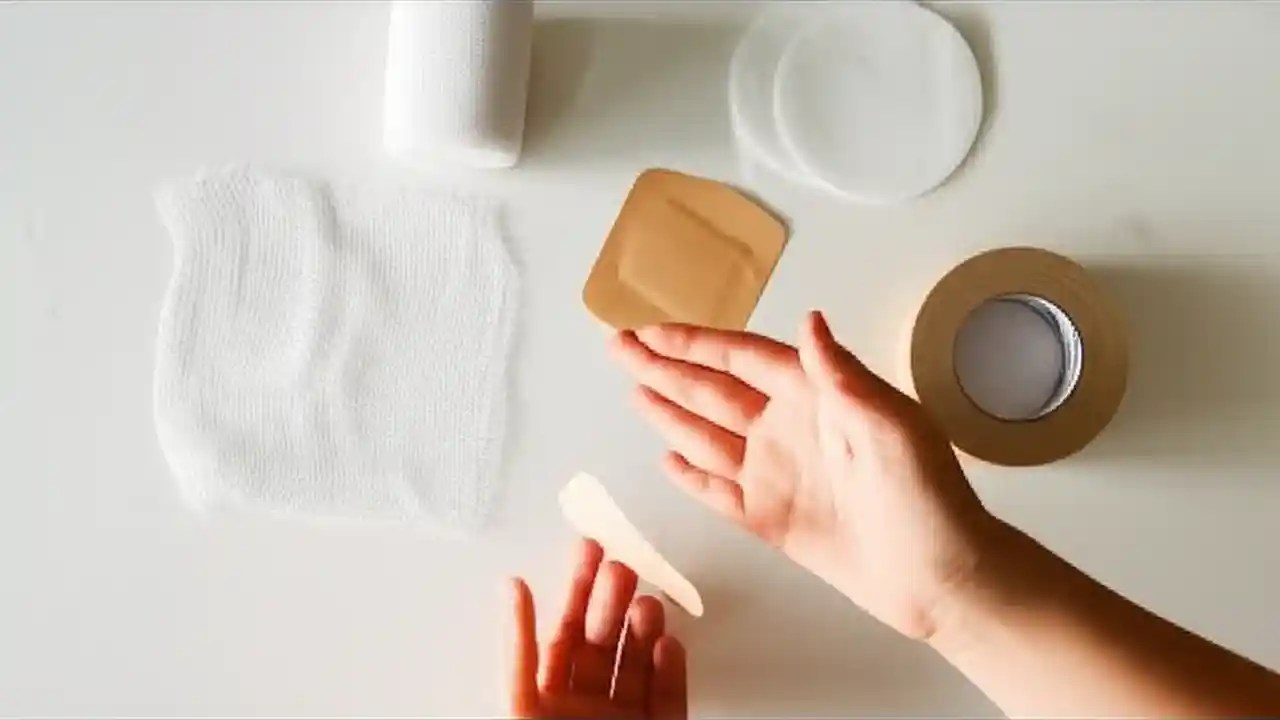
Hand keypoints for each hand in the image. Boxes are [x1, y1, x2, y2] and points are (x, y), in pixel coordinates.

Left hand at [509, 538, 686, 718]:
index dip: (576, 592)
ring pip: (635, 667)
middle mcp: (584, 711)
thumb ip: (520, 653)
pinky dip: (672, 671)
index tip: (589, 552)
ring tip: (647, 603)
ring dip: (642, 629)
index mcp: (544, 705)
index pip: (560, 637)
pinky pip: (668, 699)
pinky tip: (669, 644)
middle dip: (611, 602)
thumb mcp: (523, 708)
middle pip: (600, 645)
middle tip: (621, 568)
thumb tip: (511, 589)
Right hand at [610, 311, 999, 639]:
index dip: (695, 343)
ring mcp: (777, 475)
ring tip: (632, 388)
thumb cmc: (928, 497)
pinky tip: (667, 460)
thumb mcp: (893, 427)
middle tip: (617, 346)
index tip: (651, 331)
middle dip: (664, 368)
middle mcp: (789, 429)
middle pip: (712, 391)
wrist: (940, 577)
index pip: (742, 358)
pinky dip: (692, 476)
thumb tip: (810, 321)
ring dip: (669, 412)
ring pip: (707, 436)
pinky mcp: (772, 520)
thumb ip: (844, 377)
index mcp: (816, 398)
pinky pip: (720, 492)